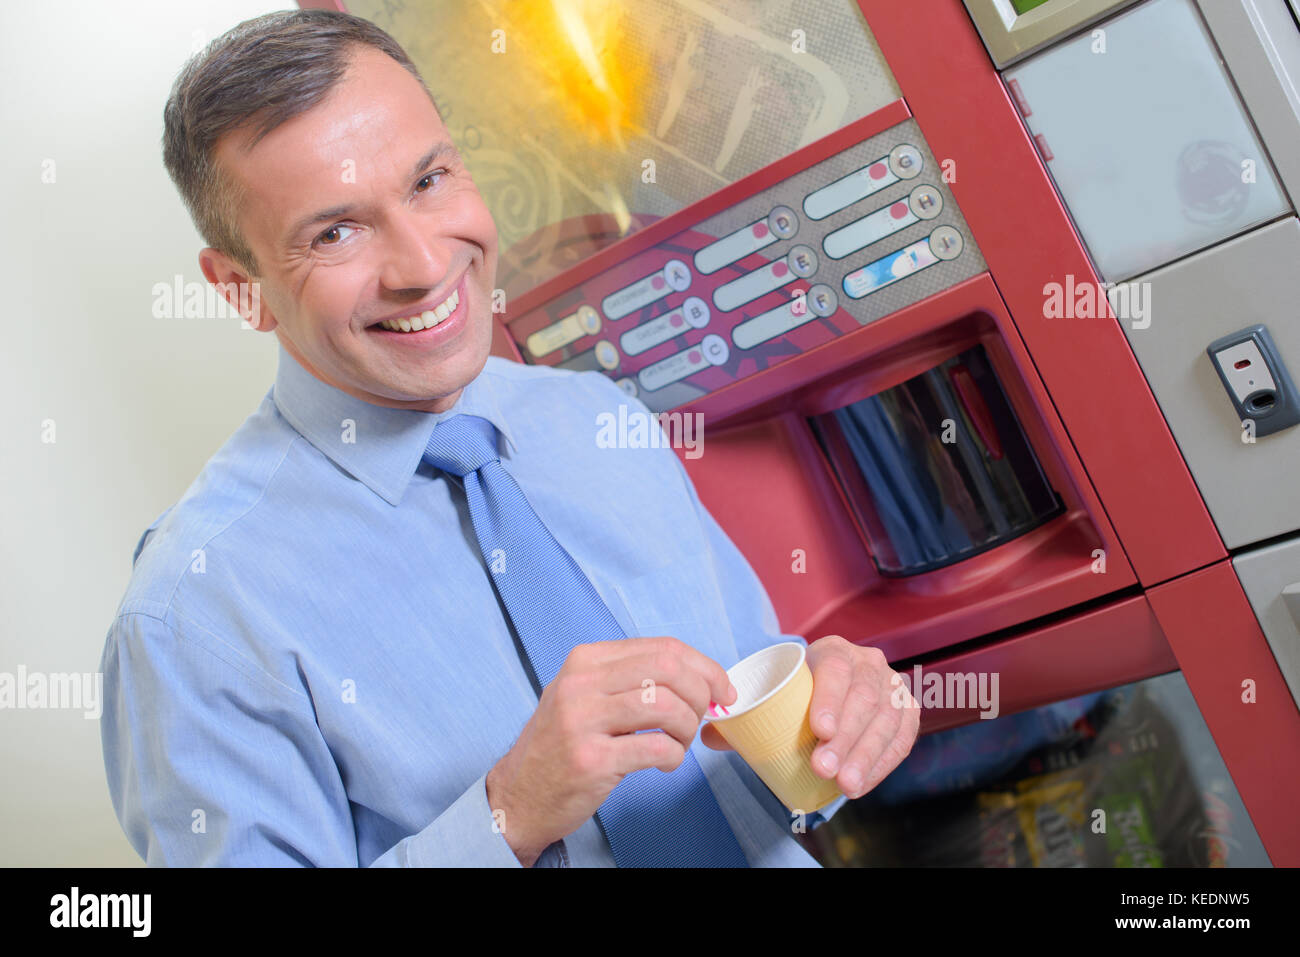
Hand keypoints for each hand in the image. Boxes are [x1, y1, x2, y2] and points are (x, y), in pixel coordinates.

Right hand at [486, 636, 736, 865]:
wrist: (518, 794)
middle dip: (702, 693)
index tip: (723, 689)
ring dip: (688, 727)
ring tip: (680, 742)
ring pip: (666, 707)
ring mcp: (582, 721)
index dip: (704, 667)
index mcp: (585, 660)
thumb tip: (699, 678)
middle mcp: (581, 684)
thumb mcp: (585, 695)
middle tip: (705, 716)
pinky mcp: (590, 760)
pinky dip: (674, 756)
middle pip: (668, 670)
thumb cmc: (562, 744)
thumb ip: (631, 679)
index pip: (662, 648)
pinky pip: (656, 747)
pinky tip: (666, 762)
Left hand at [701, 636, 918, 799]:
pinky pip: (901, 739)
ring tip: (844, 785)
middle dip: (846, 737)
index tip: (819, 731)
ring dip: (866, 755)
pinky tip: (862, 784)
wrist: (838, 687)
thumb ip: (743, 715)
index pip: (836, 668)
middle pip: (864, 699)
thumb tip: (709, 736)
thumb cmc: (801, 694)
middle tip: (824, 769)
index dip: (831, 698)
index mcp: (834, 650)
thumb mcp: (777, 693)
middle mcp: (869, 663)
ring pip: (887, 720)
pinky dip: (882, 764)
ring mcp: (893, 687)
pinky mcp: (907, 713)